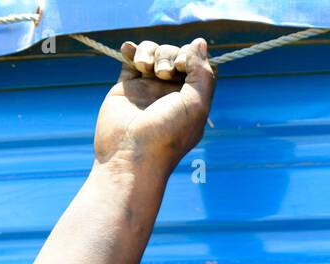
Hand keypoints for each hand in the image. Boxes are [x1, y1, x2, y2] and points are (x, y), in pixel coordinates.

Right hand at [94, 38, 215, 175]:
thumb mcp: (196, 104)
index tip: (181, 66)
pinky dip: (132, 50)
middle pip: (174, 53)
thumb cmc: (168, 134)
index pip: (196, 63)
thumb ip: (202, 73)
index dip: (190, 55)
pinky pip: (131, 59)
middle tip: (163, 74)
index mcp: (193, 97)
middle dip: (169, 55)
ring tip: (145, 69)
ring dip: (150, 52)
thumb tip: (200, 42)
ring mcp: (148, 88)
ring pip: (153, 52)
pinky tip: (129, 50)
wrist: (131, 155)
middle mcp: (172, 91)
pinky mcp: (127, 87)